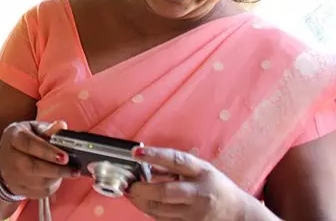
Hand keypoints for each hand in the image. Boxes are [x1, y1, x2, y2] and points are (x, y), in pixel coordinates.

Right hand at [0, 120, 78, 198]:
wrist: (5, 159)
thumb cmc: (23, 140)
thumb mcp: (33, 129)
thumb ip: (47, 129)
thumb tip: (62, 126)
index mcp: (13, 137)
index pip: (29, 144)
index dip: (47, 151)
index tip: (65, 157)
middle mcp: (10, 157)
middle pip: (33, 167)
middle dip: (56, 169)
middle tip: (73, 169)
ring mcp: (12, 176)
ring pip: (39, 182)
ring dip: (57, 178)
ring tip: (70, 172)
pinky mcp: (19, 189)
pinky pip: (40, 192)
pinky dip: (52, 186)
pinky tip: (58, 178)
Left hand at [128, 146, 254, 220]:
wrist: (237, 213)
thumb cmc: (215, 186)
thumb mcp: (199, 169)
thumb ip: (173, 166)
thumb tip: (144, 161)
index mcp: (202, 172)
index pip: (176, 161)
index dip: (154, 155)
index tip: (136, 153)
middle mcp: (199, 193)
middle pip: (165, 192)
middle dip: (141, 188)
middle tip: (129, 184)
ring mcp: (195, 213)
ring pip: (159, 210)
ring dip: (140, 201)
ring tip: (132, 193)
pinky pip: (163, 220)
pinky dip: (149, 211)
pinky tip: (144, 203)